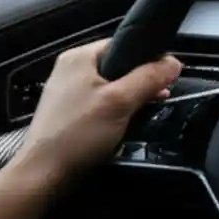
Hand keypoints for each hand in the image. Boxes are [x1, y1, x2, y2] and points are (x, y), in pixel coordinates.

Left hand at [13, 39, 181, 181]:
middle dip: (142, 79)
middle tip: (161, 95)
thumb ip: (149, 78)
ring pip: (111, 85)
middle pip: (119, 65)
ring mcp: (67, 91)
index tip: (167, 76)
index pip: (123, 44)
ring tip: (149, 109)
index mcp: (79, 56)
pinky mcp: (67, 112)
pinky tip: (127, 121)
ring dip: (132, 95)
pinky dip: (117, 108)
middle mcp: (70, 69)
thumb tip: (174, 62)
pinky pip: (101, 101)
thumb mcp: (120, 102)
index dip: (149, 57)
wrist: (43, 174)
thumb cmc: (79, 133)